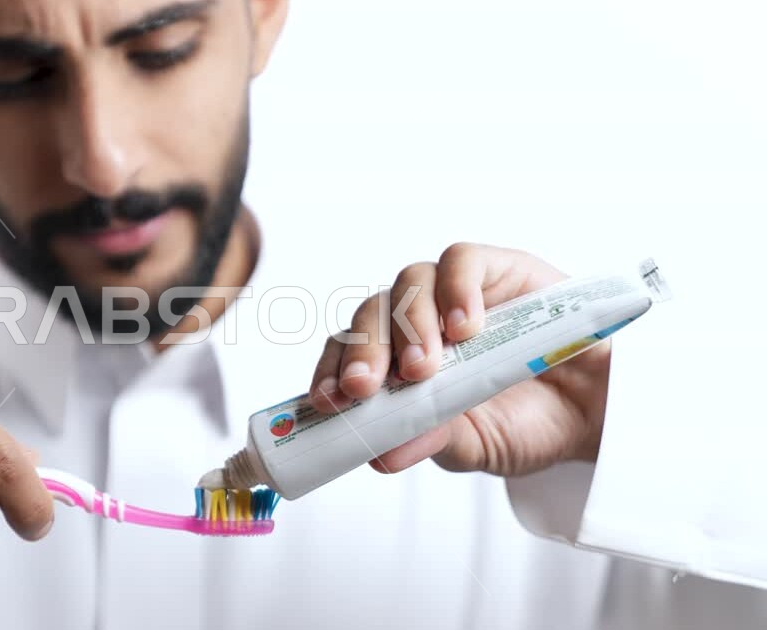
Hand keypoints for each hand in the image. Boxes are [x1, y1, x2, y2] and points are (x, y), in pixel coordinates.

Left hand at [308, 243, 611, 477]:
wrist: (600, 413)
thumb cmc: (527, 422)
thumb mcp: (473, 444)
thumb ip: (428, 441)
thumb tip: (379, 455)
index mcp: (397, 361)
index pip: (347, 352)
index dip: (332, 370)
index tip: (329, 401)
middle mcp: (419, 320)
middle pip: (372, 316)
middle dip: (363, 352)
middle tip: (367, 388)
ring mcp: (455, 291)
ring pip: (409, 284)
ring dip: (409, 325)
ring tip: (423, 369)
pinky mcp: (498, 268)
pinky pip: (461, 262)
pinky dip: (456, 289)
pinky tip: (465, 327)